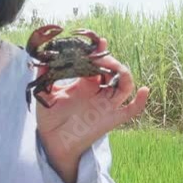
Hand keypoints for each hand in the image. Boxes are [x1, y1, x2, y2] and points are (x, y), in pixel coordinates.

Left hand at [33, 37, 148, 164]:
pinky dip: (140, 101)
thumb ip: (43, 77)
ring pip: (124, 85)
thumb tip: (39, 60)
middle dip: (109, 60)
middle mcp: (98, 92)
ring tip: (114, 66)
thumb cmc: (50, 117)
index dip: (99, 52)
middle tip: (100, 55)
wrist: (53, 140)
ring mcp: (107, 104)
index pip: (97, 64)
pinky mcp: (112, 118)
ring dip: (123, 73)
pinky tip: (144, 90)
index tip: (98, 41)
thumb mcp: (45, 94)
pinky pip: (131, 110)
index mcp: (85, 83)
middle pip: (113, 71)